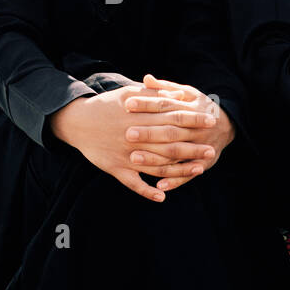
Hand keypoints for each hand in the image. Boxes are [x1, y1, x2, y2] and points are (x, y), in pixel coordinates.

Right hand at [48, 82, 218, 202]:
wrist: (76, 121)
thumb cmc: (106, 105)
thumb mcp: (129, 93)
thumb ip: (155, 93)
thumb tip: (179, 94)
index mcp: (140, 116)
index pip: (173, 117)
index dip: (193, 119)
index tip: (211, 121)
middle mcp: (135, 136)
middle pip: (170, 142)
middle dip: (193, 146)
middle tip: (212, 149)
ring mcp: (126, 154)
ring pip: (157, 165)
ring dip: (180, 169)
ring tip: (200, 169)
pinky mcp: (115, 168)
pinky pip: (133, 183)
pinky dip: (147, 191)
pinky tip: (162, 197)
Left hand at [123, 74, 233, 190]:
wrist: (230, 125)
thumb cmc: (201, 107)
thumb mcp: (189, 94)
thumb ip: (167, 89)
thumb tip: (146, 78)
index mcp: (192, 109)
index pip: (166, 106)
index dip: (148, 104)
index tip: (128, 104)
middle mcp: (197, 129)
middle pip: (170, 131)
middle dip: (149, 133)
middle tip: (128, 133)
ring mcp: (201, 147)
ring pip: (176, 154)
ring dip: (155, 158)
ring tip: (133, 159)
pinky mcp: (203, 163)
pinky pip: (188, 173)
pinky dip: (175, 180)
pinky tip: (158, 186)